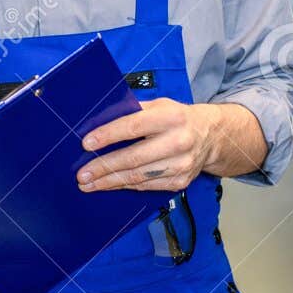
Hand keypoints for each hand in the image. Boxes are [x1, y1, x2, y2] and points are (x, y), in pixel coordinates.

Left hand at [75, 98, 219, 193]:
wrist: (211, 136)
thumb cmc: (177, 118)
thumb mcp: (159, 105)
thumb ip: (133, 111)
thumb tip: (99, 120)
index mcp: (171, 117)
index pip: (133, 127)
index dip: (108, 136)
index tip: (86, 143)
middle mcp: (178, 141)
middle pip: (134, 158)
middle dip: (103, 167)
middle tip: (82, 173)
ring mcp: (181, 165)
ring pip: (138, 177)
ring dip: (109, 181)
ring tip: (88, 184)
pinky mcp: (180, 182)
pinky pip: (146, 186)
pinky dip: (124, 186)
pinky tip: (109, 185)